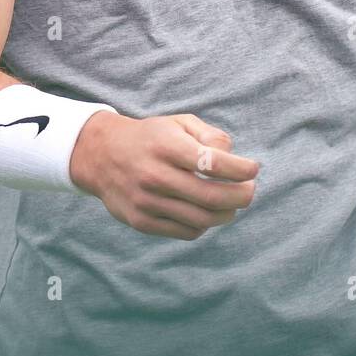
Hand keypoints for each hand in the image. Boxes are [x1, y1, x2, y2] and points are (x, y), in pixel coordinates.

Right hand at [69, 111, 258, 239]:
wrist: (102, 155)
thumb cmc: (151, 138)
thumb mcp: (178, 123)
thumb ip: (209, 134)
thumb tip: (232, 155)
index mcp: (166, 146)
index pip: (213, 163)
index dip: (241, 169)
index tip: (253, 168)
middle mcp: (154, 175)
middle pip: (211, 197)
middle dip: (241, 197)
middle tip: (250, 191)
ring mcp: (147, 202)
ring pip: (201, 219)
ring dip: (227, 214)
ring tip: (233, 204)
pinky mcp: (142, 221)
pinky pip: (185, 232)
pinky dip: (204, 225)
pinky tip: (206, 212)